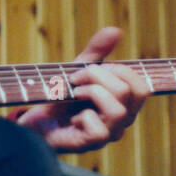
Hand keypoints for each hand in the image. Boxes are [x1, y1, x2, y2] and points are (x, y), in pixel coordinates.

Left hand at [14, 27, 149, 153]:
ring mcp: (109, 134)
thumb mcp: (77, 69)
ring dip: (91, 92)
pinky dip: (82, 117)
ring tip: (74, 93)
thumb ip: (96, 51)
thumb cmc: (60, 97)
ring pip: (118, 110)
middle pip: (130, 92)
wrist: (34, 121)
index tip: (89, 68)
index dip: (118, 70)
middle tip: (76, 78)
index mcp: (124, 103)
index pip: (140, 86)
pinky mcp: (91, 145)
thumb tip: (116, 30)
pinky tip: (72, 119)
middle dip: (99, 76)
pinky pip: (99, 130)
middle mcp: (122, 121)